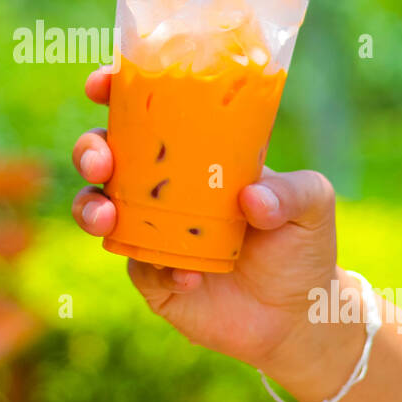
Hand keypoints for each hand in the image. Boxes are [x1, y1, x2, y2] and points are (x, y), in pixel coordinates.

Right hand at [72, 67, 341, 372]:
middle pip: (106, 154)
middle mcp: (163, 186)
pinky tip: (187, 277)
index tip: (99, 85)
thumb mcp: (312, 205)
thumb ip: (291, 193)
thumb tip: (251, 199)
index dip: (115, 91)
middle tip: (100, 161)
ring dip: (91, 208)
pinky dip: (155, 267)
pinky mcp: (150, 275)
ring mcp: (150, 230)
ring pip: (98, 207)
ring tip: (107, 220)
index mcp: (196, 151)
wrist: (296, 317)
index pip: (147, 110)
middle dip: (89, 150)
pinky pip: (136, 264)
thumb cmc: (300, 244)